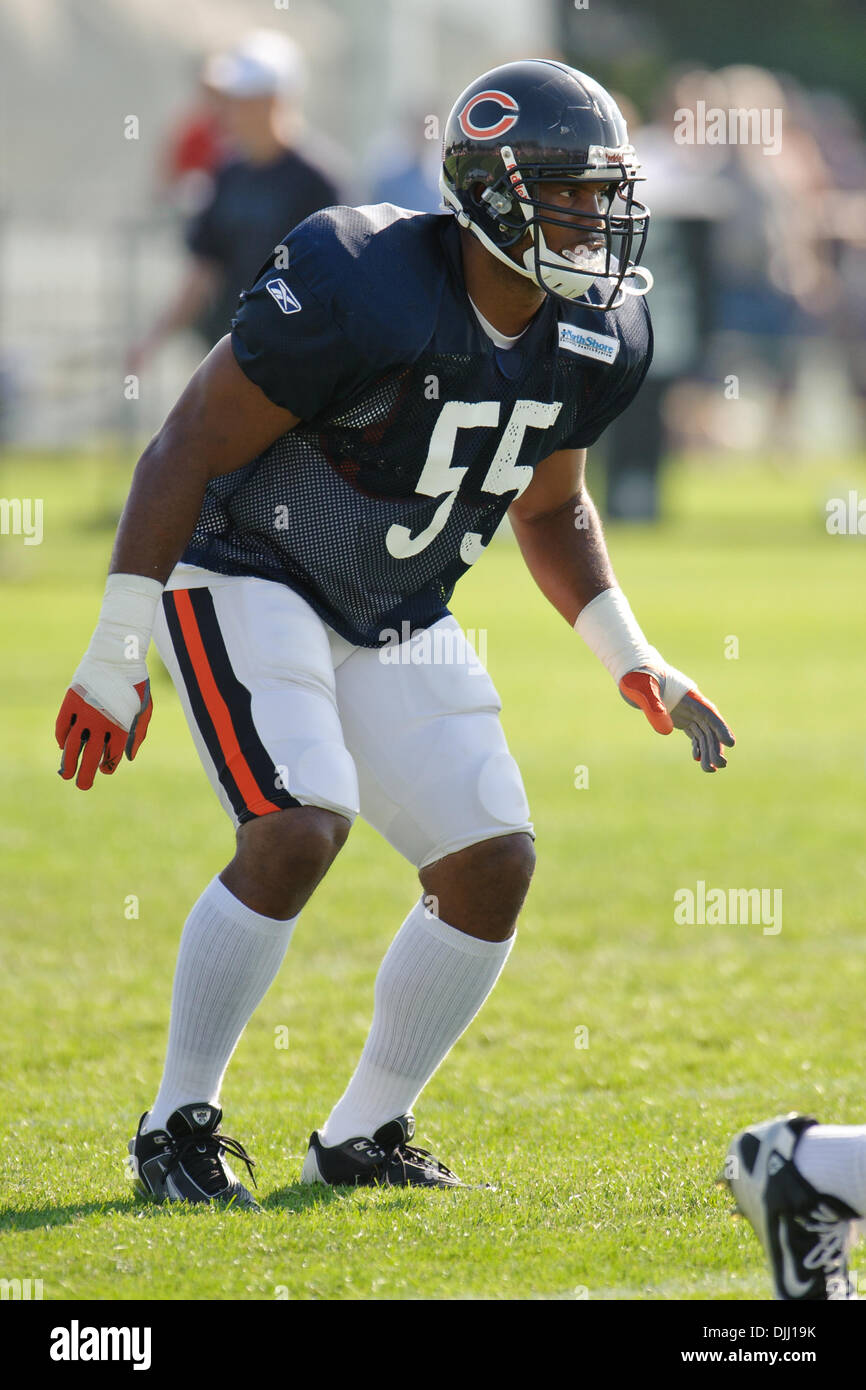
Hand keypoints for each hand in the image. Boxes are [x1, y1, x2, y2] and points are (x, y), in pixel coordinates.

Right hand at [55, 661, 152, 789]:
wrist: (117, 656)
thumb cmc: (135, 683)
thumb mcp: (144, 708)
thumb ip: (138, 732)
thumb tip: (129, 758)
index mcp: (121, 726)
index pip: (111, 756)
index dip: (107, 767)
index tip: (104, 770)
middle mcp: (101, 723)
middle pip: (90, 756)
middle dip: (85, 774)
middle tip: (82, 785)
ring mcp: (84, 713)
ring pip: (72, 745)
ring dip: (68, 762)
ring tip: (65, 774)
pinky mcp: (71, 702)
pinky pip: (62, 725)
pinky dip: (61, 737)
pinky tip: (62, 746)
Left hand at [619, 666, 734, 772]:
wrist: (631, 672)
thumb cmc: (637, 677)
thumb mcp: (641, 690)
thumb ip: (654, 708)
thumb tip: (668, 731)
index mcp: (688, 695)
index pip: (709, 713)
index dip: (720, 728)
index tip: (730, 743)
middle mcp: (692, 704)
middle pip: (709, 727)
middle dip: (715, 747)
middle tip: (718, 766)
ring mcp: (687, 711)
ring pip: (703, 733)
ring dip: (708, 751)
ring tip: (709, 770)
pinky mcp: (679, 717)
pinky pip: (694, 733)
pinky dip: (697, 746)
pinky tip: (697, 759)